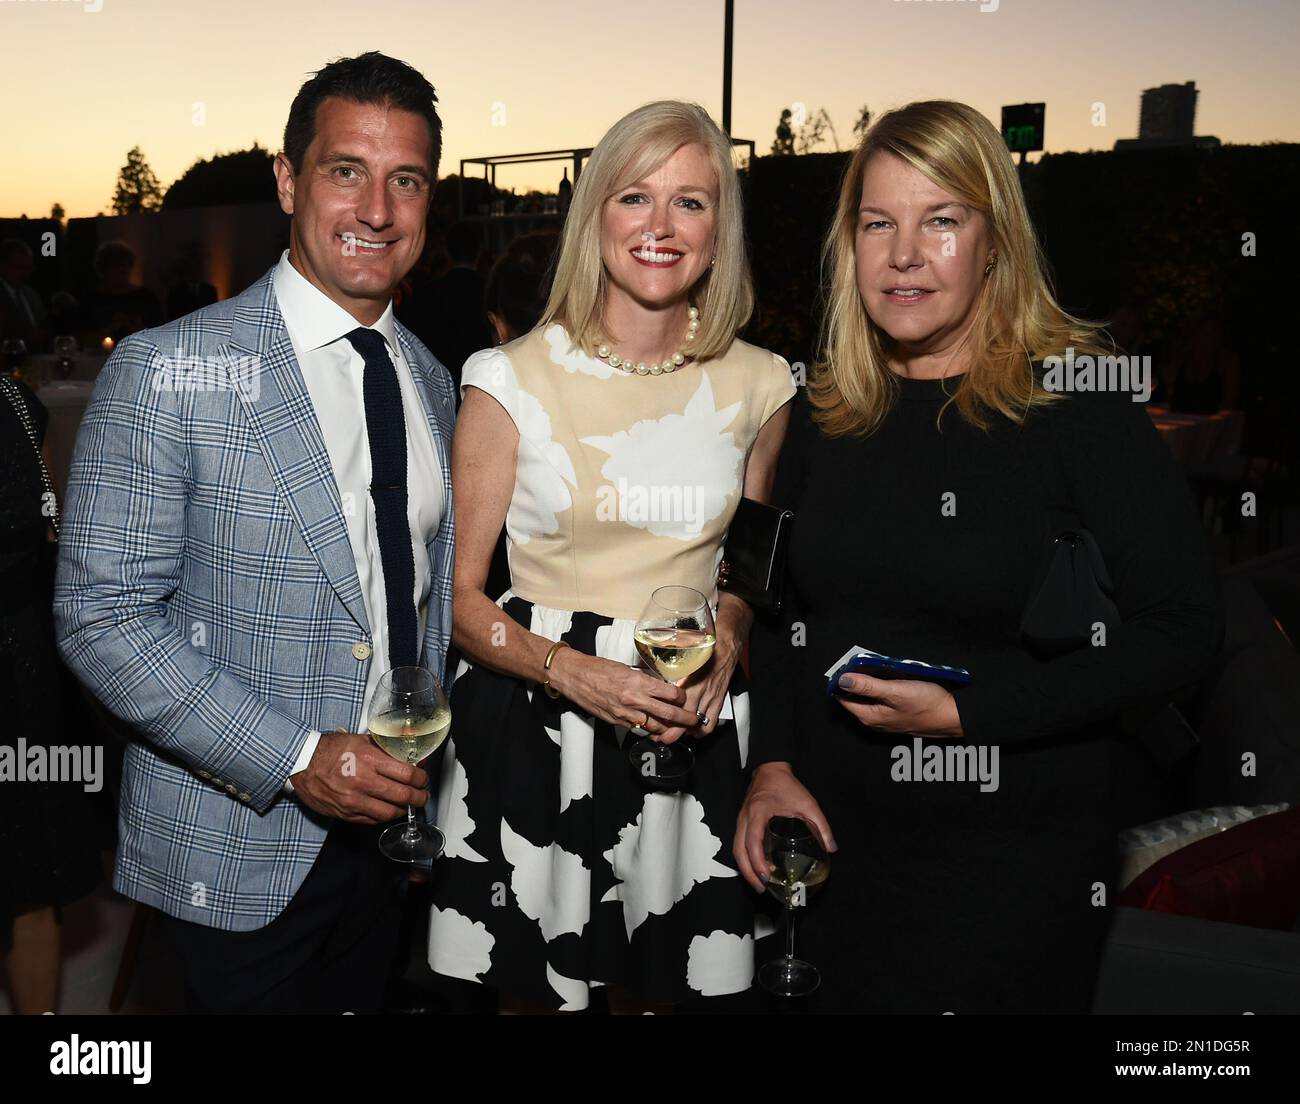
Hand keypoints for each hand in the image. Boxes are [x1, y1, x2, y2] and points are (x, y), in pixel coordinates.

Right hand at [288, 731, 428, 824]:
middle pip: (403, 795)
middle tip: (422, 795)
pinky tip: (387, 809)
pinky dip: (383, 816)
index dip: (421, 778)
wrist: (301, 763)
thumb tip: (409, 749)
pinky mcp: (345, 813)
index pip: (407, 774)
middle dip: (419, 797)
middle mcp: (363, 781)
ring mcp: (353, 800)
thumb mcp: (360, 739)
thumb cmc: (330, 749)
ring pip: (389, 812)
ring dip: (403, 810)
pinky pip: (372, 820)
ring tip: (408, 805)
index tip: (423, 778)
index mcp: (369, 759)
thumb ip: (385, 746)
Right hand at [547, 647, 700, 739]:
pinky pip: (637, 727)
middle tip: (694, 720)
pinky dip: (646, 727)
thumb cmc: (597, 668)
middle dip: (684, 719)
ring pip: (654, 726)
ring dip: (666, 727)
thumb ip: (643, 680)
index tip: (686, 697)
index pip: (670, 693)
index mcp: (638, 682)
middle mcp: (634, 700)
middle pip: (668, 714)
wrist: (574, 676)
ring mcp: (625, 713)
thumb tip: (658, 686)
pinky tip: (651, 726)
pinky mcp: (616, 721)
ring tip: (675, 727)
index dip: (682, 697)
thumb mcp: (625, 668)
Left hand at [657, 620, 742, 743]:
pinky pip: (711, 723)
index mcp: (688, 680)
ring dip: (686, 733)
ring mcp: (711, 698)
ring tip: (676, 735)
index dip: (663, 717)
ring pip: (697, 725)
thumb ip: (670, 672)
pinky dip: (702, 731)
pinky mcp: (719, 701)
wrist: (725, 646)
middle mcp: (700, 691)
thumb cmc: (703, 649)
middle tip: (661, 736)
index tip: (653, 722)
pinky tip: (694, 730)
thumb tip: (656, 681)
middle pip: (683, 719)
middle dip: (671, 732)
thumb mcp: (683, 659)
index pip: (673, 705)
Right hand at [734, 762, 835, 892]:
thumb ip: (821, 825)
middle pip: (739, 850)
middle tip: (762, 887)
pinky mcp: (741, 822)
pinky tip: (757, 867)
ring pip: (736, 849)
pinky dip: (745, 858)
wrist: (770, 769)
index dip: (757, 861)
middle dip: (748, 872)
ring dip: (745, 868)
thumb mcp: (808, 803)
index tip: (768, 875)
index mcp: (758, 812)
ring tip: (760, 883)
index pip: (753, 841)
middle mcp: (745, 818)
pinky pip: (738, 844)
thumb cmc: (787, 785)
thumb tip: (831, 848)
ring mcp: (740, 820)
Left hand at [834, 673, 962, 736]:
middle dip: (856, 680)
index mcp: (869, 716)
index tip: (845, 664)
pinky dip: (881, 689)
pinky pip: (882, 700)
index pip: (843, 698)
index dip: (842, 681)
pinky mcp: (898, 716)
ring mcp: (886, 720)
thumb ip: (867, 686)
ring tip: (876, 668)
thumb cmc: (926, 704)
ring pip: (870, 698)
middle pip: (856, 698)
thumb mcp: (895, 691)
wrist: (953, 717)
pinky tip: (890, 679)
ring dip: (869, 683)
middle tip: (862, 662)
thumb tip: (842, 680)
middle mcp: (875, 721)